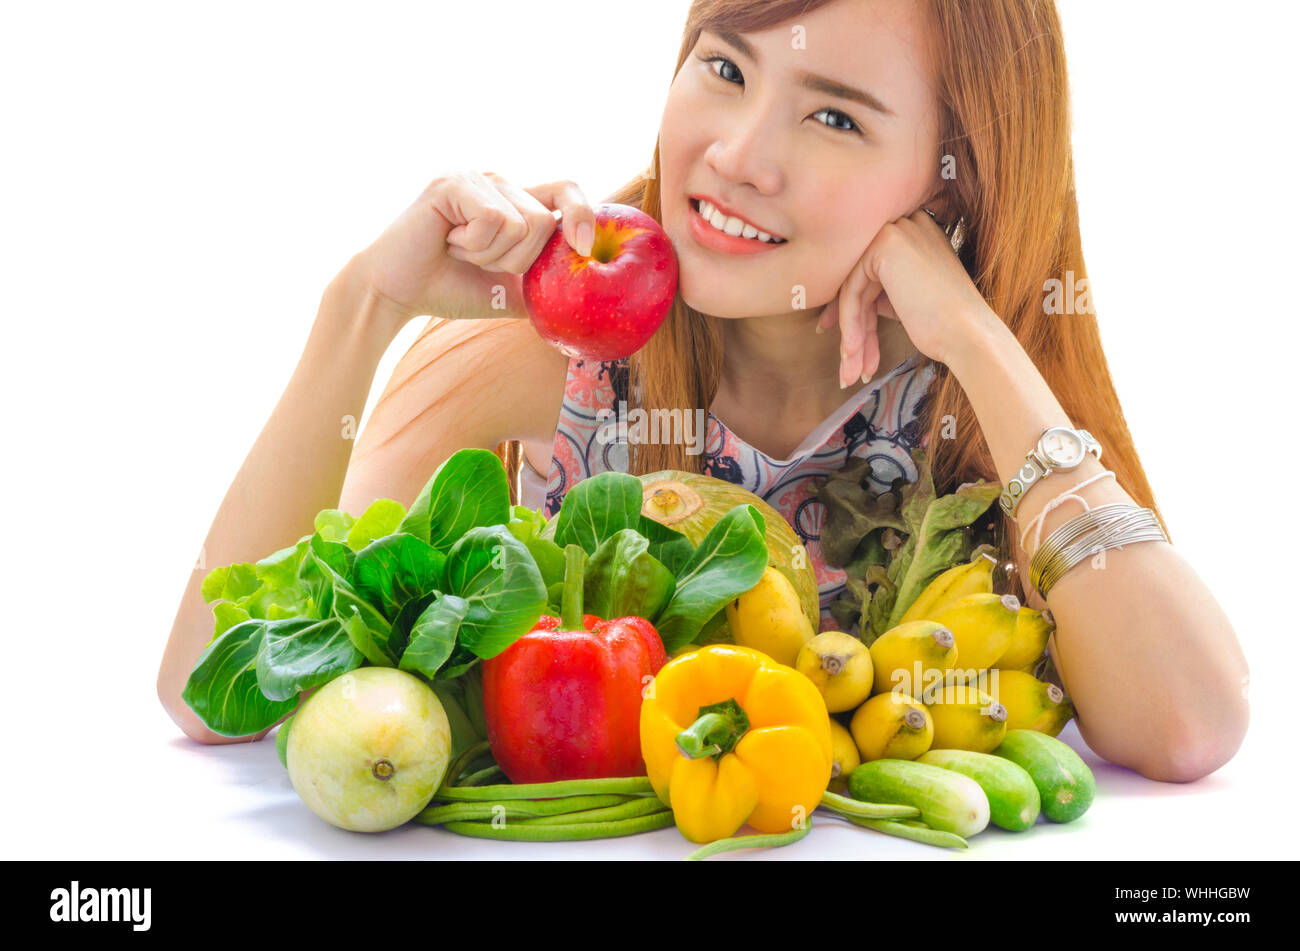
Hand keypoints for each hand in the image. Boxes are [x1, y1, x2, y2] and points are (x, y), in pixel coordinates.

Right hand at [352, 170, 597, 326]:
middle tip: (478, 261)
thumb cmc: (451, 288)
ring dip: (491, 255)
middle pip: (546, 221)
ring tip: (459, 251)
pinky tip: (447, 242)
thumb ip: (548, 284)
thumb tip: (590, 297)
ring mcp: (476, 176)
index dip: (582, 213)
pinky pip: (494, 220)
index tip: (583, 249)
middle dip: (517, 260)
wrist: (397, 293)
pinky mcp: (453, 181)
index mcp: (515, 201)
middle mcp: (498, 181)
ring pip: (522, 224)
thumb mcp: (513, 291)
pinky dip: (474, 245)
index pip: (566, 189)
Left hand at [816, 208, 994, 385]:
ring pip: (854, 287)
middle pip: (860, 277)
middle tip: (845, 357)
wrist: (968, 335)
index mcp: (916, 232)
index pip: (871, 269)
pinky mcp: (885, 245)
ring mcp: (897, 230)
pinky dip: (850, 324)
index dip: (852, 305)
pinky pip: (852, 289)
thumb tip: (835, 301)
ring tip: (851, 370)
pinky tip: (852, 353)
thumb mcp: (904, 299)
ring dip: (851, 333)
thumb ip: (877, 290)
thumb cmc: (944, 324)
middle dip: (848, 321)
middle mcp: (907, 223)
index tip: (843, 337)